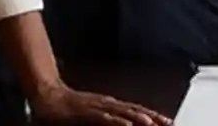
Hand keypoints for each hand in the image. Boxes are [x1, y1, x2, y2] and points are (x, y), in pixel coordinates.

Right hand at [29, 82, 172, 124]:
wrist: (47, 95)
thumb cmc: (69, 107)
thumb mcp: (92, 114)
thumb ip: (107, 118)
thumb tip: (123, 123)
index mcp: (111, 105)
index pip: (137, 111)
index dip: (154, 116)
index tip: (169, 122)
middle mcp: (108, 104)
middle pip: (135, 111)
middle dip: (153, 118)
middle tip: (169, 124)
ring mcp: (97, 106)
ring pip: (122, 113)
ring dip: (138, 118)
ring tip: (153, 124)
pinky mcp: (85, 112)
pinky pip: (103, 118)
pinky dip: (116, 122)